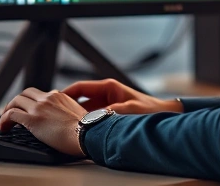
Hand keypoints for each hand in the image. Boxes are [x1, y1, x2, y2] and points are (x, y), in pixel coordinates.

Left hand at [0, 88, 87, 156]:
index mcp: (60, 96)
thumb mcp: (80, 115)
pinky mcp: (32, 119)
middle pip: (25, 93)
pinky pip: (11, 115)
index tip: (29, 110)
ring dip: (8, 110)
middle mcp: (48, 98)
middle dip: (17, 102)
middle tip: (13, 113)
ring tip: (5, 122)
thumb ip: (69, 113)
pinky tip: (3, 128)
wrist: (88, 133)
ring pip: (16, 101)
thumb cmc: (87, 130)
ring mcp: (39, 108)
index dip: (32, 102)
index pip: (41, 94)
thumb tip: (67, 122)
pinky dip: (4, 120)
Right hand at [62, 78, 182, 114]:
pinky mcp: (109, 115)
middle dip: (67, 108)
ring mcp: (107, 105)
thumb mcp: (130, 110)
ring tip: (64, 126)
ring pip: (84, 110)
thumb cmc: (151, 110)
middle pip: (79, 100)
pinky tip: (80, 132)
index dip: (65, 94)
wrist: (166, 116)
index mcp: (108, 87)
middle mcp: (106, 94)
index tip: (54, 102)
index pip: (79, 88)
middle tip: (54, 116)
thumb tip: (97, 118)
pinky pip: (92, 118)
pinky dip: (85, 124)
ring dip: (76, 118)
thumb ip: (112, 112)